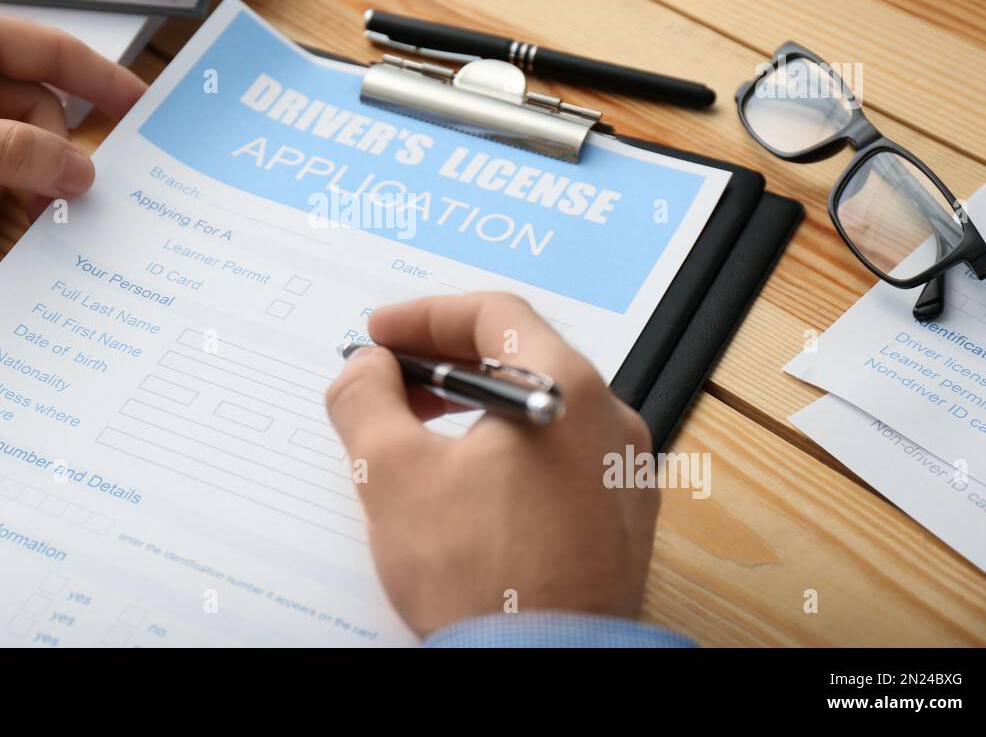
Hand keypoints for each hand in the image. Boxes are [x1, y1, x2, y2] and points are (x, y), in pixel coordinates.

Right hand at [325, 292, 658, 637]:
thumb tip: (364, 369)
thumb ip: (366, 400)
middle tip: (389, 381)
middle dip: (444, 362)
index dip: (425, 315)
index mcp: (566, 390)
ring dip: (474, 406)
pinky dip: (507, 447)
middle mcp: (609, 421)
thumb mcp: (392, 475)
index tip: (382, 334)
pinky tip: (465, 480)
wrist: (543, 670)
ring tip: (419, 433)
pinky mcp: (618, 517)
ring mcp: (622, 472)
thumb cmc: (484, 582)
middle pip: (521, 357)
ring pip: (541, 408)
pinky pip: (559, 454)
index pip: (495, 314)